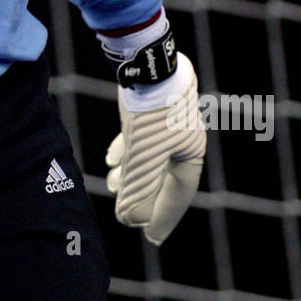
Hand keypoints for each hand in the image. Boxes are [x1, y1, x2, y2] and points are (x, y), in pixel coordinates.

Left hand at [104, 52, 205, 244]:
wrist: (147, 62)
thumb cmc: (152, 112)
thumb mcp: (144, 156)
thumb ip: (138, 187)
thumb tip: (127, 216)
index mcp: (190, 154)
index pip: (178, 195)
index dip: (163, 218)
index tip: (151, 237)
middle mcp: (182, 140)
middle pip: (163, 178)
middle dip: (143, 198)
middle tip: (128, 217)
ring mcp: (167, 124)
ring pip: (149, 158)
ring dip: (130, 175)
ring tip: (110, 185)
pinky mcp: (151, 110)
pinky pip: (139, 139)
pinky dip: (126, 152)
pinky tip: (111, 159)